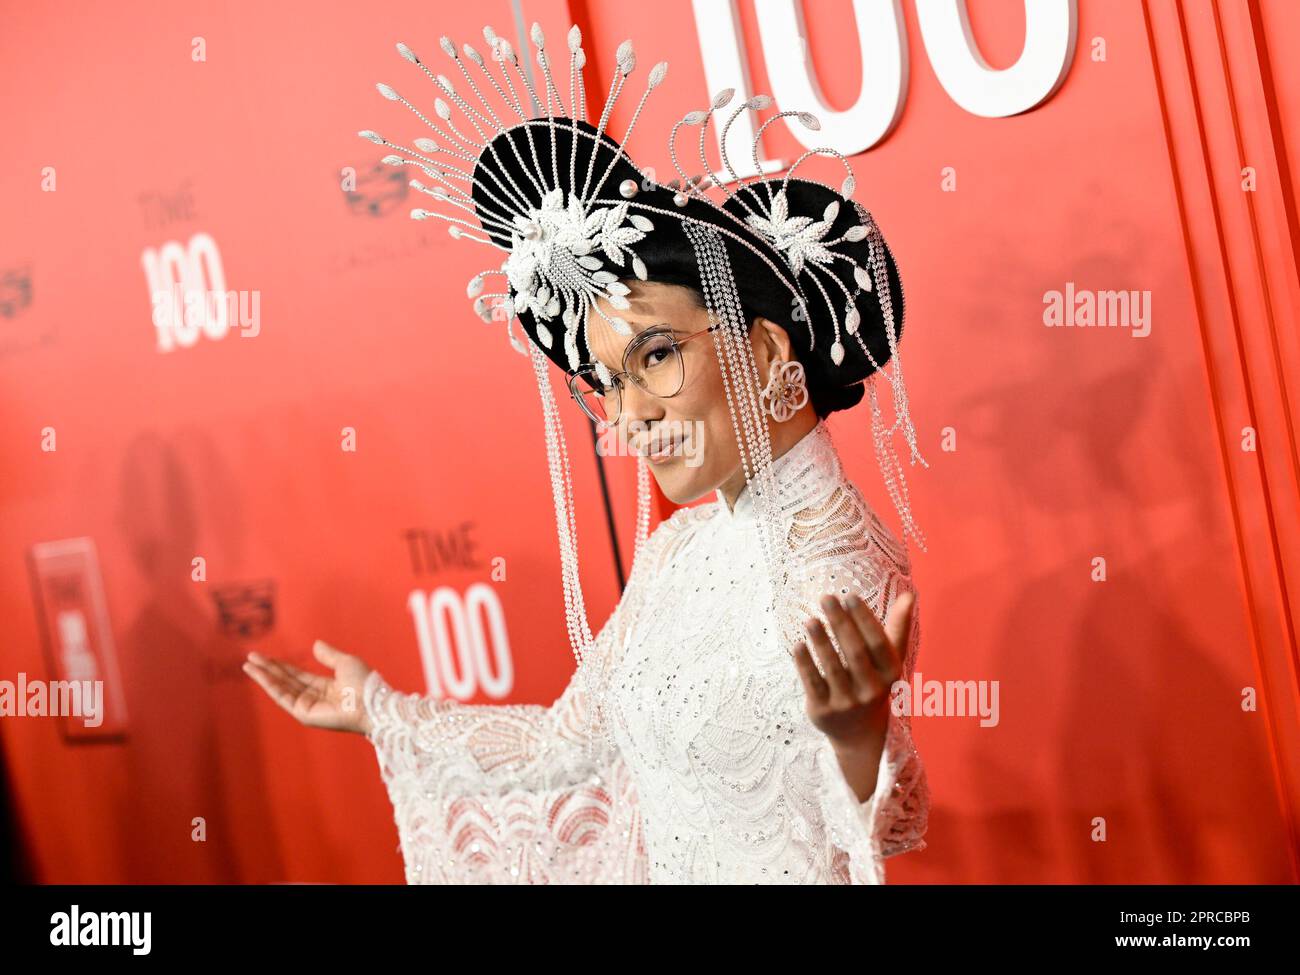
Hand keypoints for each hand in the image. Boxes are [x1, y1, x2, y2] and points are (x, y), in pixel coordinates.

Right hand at [242, 640, 374, 734]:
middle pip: (286, 682)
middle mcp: (315, 698)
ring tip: (248, 665)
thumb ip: (329, 655)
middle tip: (250, 657)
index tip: (264, 656)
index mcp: (326, 687)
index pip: (298, 676)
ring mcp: (309, 708)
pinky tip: (260, 674)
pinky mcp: (304, 715)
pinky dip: (270, 686)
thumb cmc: (365, 684)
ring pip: (281, 689)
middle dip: (268, 669)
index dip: (281, 666)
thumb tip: (315, 644)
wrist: (372, 702)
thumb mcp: (345, 663)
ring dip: (264, 677)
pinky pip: (284, 698)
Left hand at [791, 591, 915, 796]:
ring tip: (810, 619)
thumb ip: (898, 628)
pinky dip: (805, 664)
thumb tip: (909, 594)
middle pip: (855, 653)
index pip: (878, 643)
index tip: (850, 596)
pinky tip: (798, 645)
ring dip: (821, 642)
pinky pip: (813, 684)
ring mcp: (846, 703)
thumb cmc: (874, 683)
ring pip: (832, 668)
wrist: (859, 734)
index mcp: (890, 674)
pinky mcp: (823, 711)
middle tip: (826, 598)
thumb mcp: (890, 660)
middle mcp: (871, 690)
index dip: (864, 619)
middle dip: (840, 624)